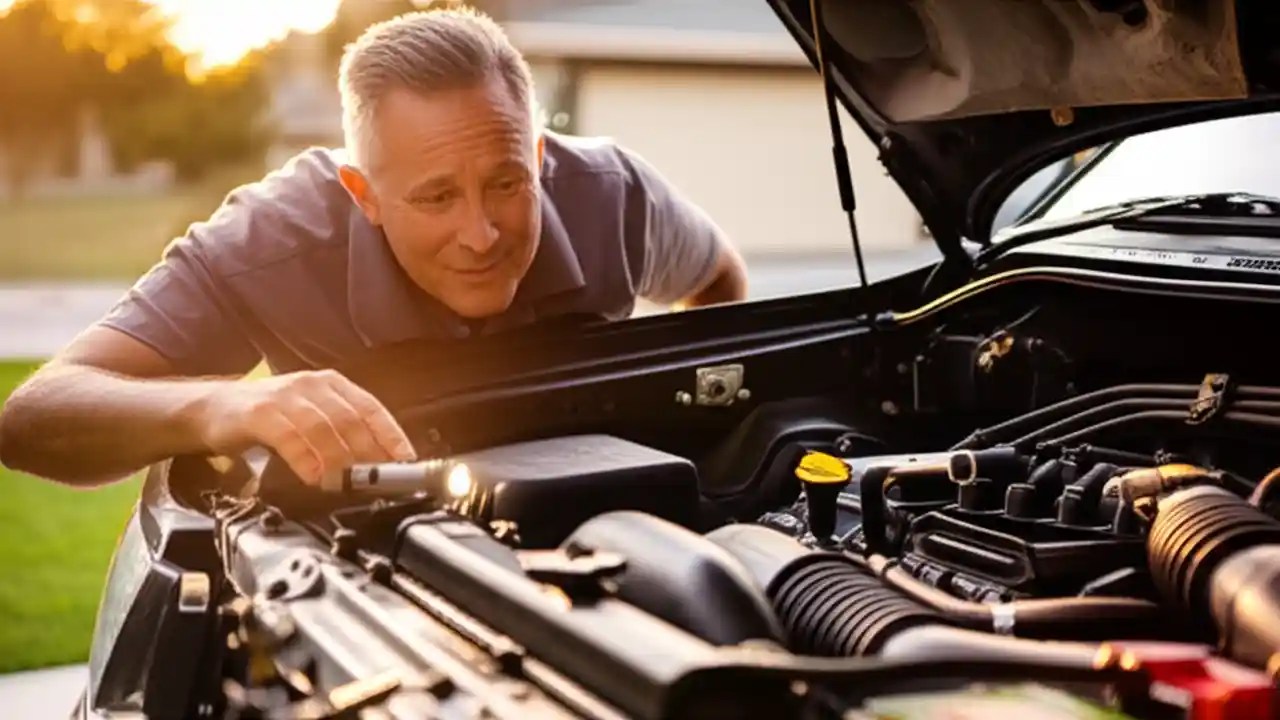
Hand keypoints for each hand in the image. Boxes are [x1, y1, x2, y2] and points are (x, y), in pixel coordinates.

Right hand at [193, 370, 415, 487]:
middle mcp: (312, 385)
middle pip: (351, 420)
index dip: (392, 436)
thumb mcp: (311, 418)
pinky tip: (313, 477)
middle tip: (379, 481)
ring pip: (323, 428)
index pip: (372, 409)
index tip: (406, 463)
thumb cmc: (268, 417)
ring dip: (340, 459)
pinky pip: (288, 436)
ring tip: (348, 484)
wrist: (211, 409)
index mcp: (332, 385)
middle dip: (369, 454)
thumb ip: (341, 435)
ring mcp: (285, 396)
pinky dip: (305, 459)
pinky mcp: (259, 412)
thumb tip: (378, 465)